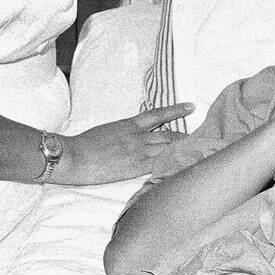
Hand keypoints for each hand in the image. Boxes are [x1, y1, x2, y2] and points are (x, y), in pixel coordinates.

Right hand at [54, 103, 193, 184]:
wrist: (73, 156)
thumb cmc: (83, 144)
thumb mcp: (106, 131)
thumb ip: (122, 133)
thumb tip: (130, 136)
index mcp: (129, 125)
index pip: (158, 114)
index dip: (176, 110)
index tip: (190, 106)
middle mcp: (137, 137)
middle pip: (169, 134)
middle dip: (185, 135)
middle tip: (202, 134)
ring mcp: (138, 152)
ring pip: (167, 148)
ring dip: (183, 149)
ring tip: (198, 150)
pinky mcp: (135, 168)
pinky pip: (160, 164)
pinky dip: (172, 163)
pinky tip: (183, 164)